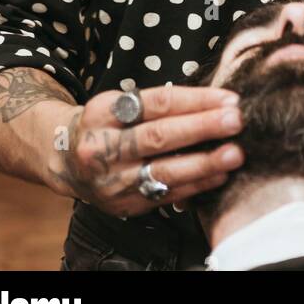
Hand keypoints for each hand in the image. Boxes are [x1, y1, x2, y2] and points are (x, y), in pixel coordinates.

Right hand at [48, 84, 244, 216]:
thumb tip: (215, 103)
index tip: (229, 98)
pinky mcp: (124, 205)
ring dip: (204, 163)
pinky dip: (196, 185)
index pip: (156, 102)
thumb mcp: (118, 103)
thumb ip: (158, 104)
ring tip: (235, 154)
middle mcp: (104, 148)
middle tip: (236, 121)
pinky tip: (219, 175)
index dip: (195, 99)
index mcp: (103, 113)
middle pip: (159, 136)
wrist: (67, 162)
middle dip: (202, 128)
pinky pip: (165, 194)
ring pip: (163, 172)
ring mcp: (113, 180)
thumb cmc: (107, 125)